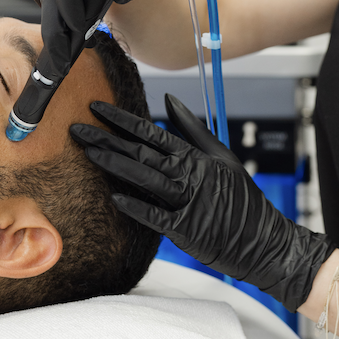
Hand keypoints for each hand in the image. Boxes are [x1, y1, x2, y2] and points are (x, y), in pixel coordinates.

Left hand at [71, 95, 334, 311]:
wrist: (263, 240)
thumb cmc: (241, 198)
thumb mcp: (222, 156)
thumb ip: (193, 129)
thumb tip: (170, 99)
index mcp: (194, 157)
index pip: (151, 132)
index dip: (122, 120)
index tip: (97, 108)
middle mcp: (188, 175)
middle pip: (140, 152)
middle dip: (106, 139)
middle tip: (76, 128)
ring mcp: (186, 201)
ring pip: (143, 177)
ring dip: (114, 164)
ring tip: (87, 151)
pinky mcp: (185, 229)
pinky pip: (155, 216)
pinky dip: (136, 206)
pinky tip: (114, 197)